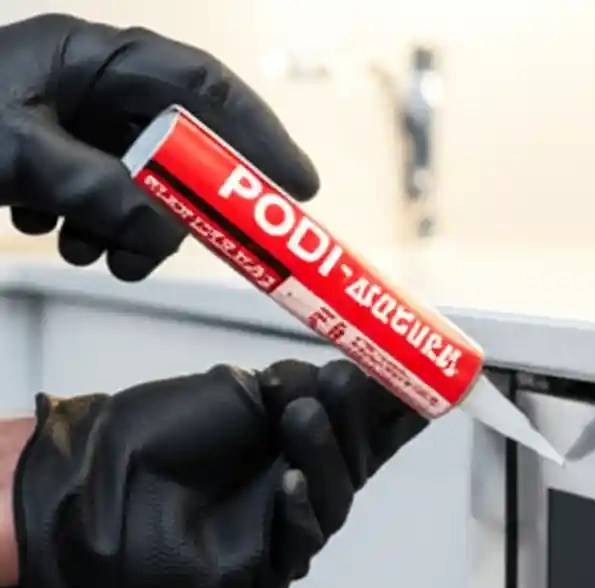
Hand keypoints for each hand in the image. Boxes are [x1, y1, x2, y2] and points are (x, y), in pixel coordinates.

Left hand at [0, 14, 317, 280]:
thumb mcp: (14, 158)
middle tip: (197, 246)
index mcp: (85, 54)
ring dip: (132, 225)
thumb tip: (165, 233)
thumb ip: (98, 192)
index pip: (200, 86)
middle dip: (184, 202)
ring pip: (139, 178)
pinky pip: (99, 194)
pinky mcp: (42, 155)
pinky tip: (61, 240)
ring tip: (97, 254)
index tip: (296, 190)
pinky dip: (95, 227)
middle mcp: (82, 81)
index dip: (257, 134)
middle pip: (176, 141)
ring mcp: (62, 119)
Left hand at [0, 360, 425, 587]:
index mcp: (298, 442)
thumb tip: (360, 367)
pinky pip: (298, 548)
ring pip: (334, 500)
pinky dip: (299, 515)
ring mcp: (281, 532)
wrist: (90, 485)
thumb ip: (302, 385)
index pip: (370, 426)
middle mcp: (297, 485)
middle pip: (362, 460)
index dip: (403, 408)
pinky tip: (289, 486)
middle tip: (356, 381)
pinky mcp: (262, 578)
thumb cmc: (155, 437)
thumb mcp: (239, 392)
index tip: (435, 379)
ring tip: (299, 417)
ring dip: (325, 456)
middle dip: (365, 421)